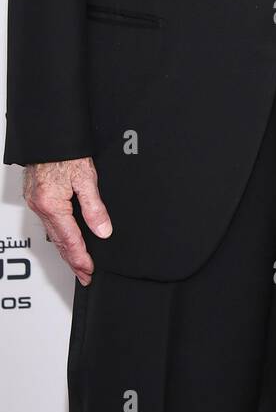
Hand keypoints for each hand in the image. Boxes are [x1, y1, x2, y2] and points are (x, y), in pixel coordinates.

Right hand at [23, 157, 112, 285]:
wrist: (49, 135)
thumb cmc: (65, 151)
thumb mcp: (85, 177)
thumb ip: (94, 207)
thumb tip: (103, 230)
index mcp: (51, 204)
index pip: (69, 240)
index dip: (80, 258)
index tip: (89, 271)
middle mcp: (40, 206)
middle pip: (59, 242)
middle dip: (73, 261)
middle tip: (85, 276)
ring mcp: (36, 203)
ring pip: (53, 234)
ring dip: (66, 251)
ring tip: (78, 264)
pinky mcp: (36, 198)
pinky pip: (49, 223)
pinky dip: (59, 235)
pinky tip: (66, 240)